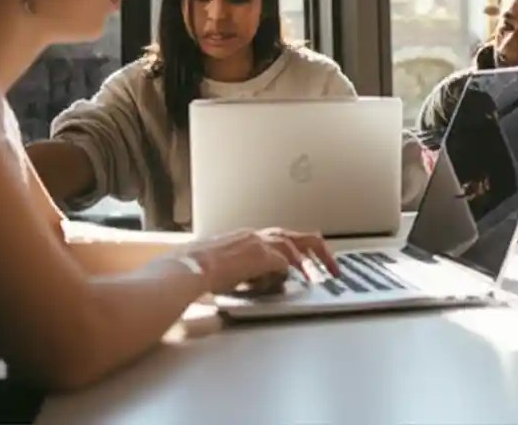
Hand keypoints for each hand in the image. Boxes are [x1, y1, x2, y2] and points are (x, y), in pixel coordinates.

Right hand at [182, 228, 339, 293]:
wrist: (186, 269)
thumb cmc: (194, 272)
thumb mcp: (224, 267)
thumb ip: (243, 271)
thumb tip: (255, 282)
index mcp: (246, 237)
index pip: (281, 238)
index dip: (298, 251)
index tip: (308, 261)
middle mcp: (254, 236)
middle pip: (296, 236)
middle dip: (317, 250)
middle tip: (331, 267)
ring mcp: (258, 243)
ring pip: (294, 246)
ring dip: (309, 262)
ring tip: (321, 276)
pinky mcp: (260, 255)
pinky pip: (285, 263)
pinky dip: (291, 273)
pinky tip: (294, 282)